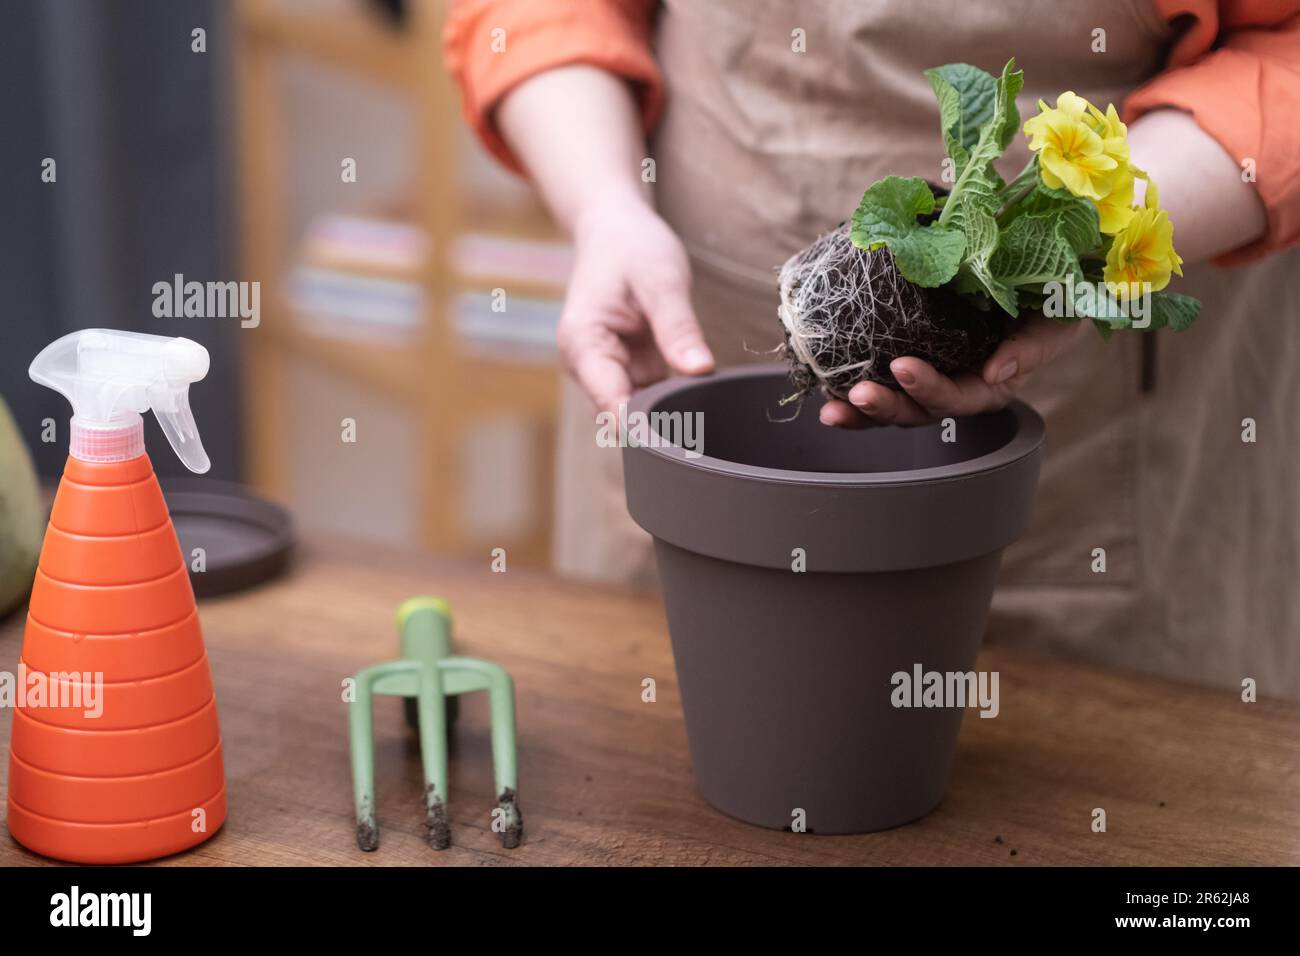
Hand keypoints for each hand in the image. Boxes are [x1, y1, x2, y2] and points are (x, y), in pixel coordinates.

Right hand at [558, 196, 713, 412]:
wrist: (616, 230)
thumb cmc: (632, 247)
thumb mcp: (662, 281)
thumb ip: (678, 328)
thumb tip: (700, 370)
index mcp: (583, 344)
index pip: (611, 405)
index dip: (645, 428)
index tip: (683, 436)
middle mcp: (587, 365)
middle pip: (623, 416)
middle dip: (662, 421)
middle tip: (706, 419)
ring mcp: (606, 371)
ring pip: (640, 412)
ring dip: (670, 410)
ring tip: (703, 399)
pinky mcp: (626, 370)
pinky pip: (651, 397)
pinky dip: (674, 397)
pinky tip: (695, 389)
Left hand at [819, 314, 1081, 427]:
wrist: (1033, 276)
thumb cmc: (1049, 300)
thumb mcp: (1053, 318)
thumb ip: (1031, 346)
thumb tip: (995, 373)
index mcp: (993, 385)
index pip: (958, 398)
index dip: (930, 388)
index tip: (902, 365)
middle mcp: (958, 388)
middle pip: (920, 411)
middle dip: (888, 407)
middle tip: (859, 393)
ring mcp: (932, 377)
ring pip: (896, 405)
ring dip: (862, 412)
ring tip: (833, 410)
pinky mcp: (910, 361)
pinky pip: (880, 384)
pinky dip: (852, 394)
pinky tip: (826, 395)